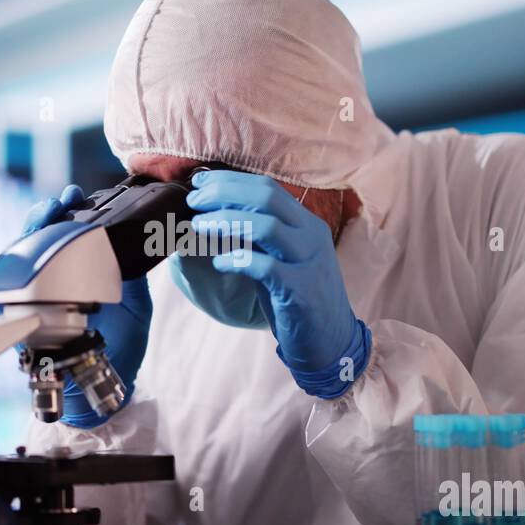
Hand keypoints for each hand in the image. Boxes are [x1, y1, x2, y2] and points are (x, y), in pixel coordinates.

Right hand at [21, 185, 151, 425]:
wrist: (105, 379)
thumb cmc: (119, 342)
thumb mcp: (135, 302)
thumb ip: (133, 272)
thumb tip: (140, 240)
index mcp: (81, 271)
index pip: (69, 233)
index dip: (72, 210)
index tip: (81, 196)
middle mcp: (54, 279)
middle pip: (41, 237)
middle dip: (48, 213)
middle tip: (64, 199)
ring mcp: (34, 296)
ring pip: (22, 256)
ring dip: (32, 231)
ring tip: (47, 213)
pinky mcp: (17, 316)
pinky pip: (3, 289)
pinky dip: (10, 270)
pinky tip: (25, 253)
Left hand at [186, 170, 369, 398]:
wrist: (331, 342)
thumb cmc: (297, 299)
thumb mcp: (281, 259)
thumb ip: (258, 237)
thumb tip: (214, 216)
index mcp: (306, 224)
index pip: (267, 187)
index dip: (229, 181)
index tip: (198, 183)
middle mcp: (311, 236)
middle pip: (265, 197)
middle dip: (223, 193)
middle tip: (193, 201)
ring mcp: (309, 261)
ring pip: (266, 226)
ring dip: (226, 221)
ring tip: (199, 227)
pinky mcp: (301, 290)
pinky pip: (266, 267)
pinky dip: (238, 260)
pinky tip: (219, 263)